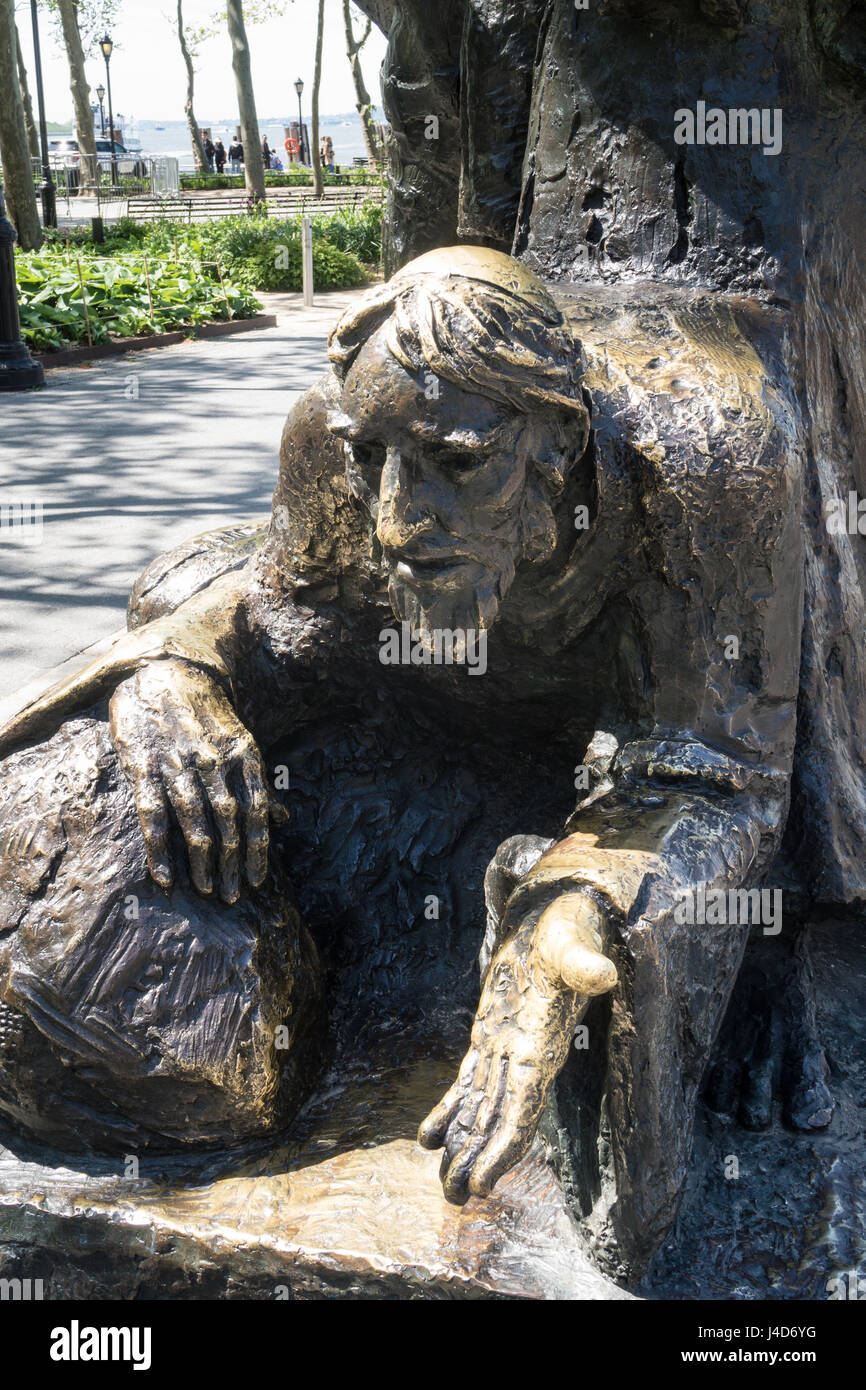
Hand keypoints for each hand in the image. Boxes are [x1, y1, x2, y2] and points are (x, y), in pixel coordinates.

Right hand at [109, 659, 268, 903]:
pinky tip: (166, 876)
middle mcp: (213, 761)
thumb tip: (283, 819)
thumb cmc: (206, 713)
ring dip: (202, 861)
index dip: (258, 849)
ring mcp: (178, 763)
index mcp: (242, 754)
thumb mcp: (241, 740)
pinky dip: (160, 849)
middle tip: (231, 895)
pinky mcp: (143, 765)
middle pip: (229, 822)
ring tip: (206, 890)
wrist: (163, 671)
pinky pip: (153, 814)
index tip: (257, 881)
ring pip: (195, 822)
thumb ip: (258, 781)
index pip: (257, 811)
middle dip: (232, 863)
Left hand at [418, 891, 616, 1203]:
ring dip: (462, 1145)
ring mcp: (505, 1048)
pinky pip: (469, 1082)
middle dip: (478, 1160)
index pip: (522, 1108)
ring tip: (442, 1183)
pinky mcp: (490, 1034)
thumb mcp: (573, 941)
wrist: (564, 917)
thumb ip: (584, 963)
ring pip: (481, 1108)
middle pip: (499, 1121)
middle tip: (453, 1199)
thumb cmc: (570, 927)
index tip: (483, 1182)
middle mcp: (524, 1056)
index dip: (503, 1147)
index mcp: (540, 1045)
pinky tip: (428, 1139)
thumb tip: (602, 975)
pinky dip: (450, 1110)